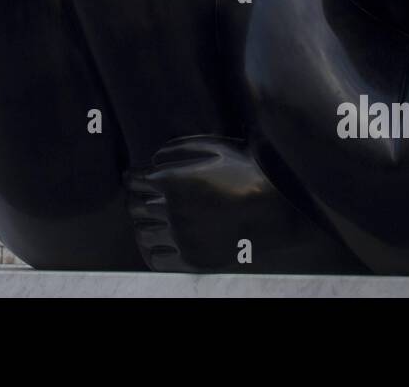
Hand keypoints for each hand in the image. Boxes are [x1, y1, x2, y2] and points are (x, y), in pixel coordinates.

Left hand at [125, 136, 280, 271]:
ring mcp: (182, 237)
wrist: (277, 207)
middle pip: (136, 207)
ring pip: (143, 234)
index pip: (134, 181)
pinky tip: (157, 243)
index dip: (130, 177)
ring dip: (141, 225)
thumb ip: (178, 150)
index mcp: (172, 181)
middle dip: (134, 199)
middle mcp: (171, 210)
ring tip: (145, 221)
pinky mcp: (193, 260)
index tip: (132, 177)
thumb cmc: (248, 171)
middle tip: (138, 197)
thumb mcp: (215, 148)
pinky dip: (152, 250)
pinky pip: (158, 260)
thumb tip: (153, 161)